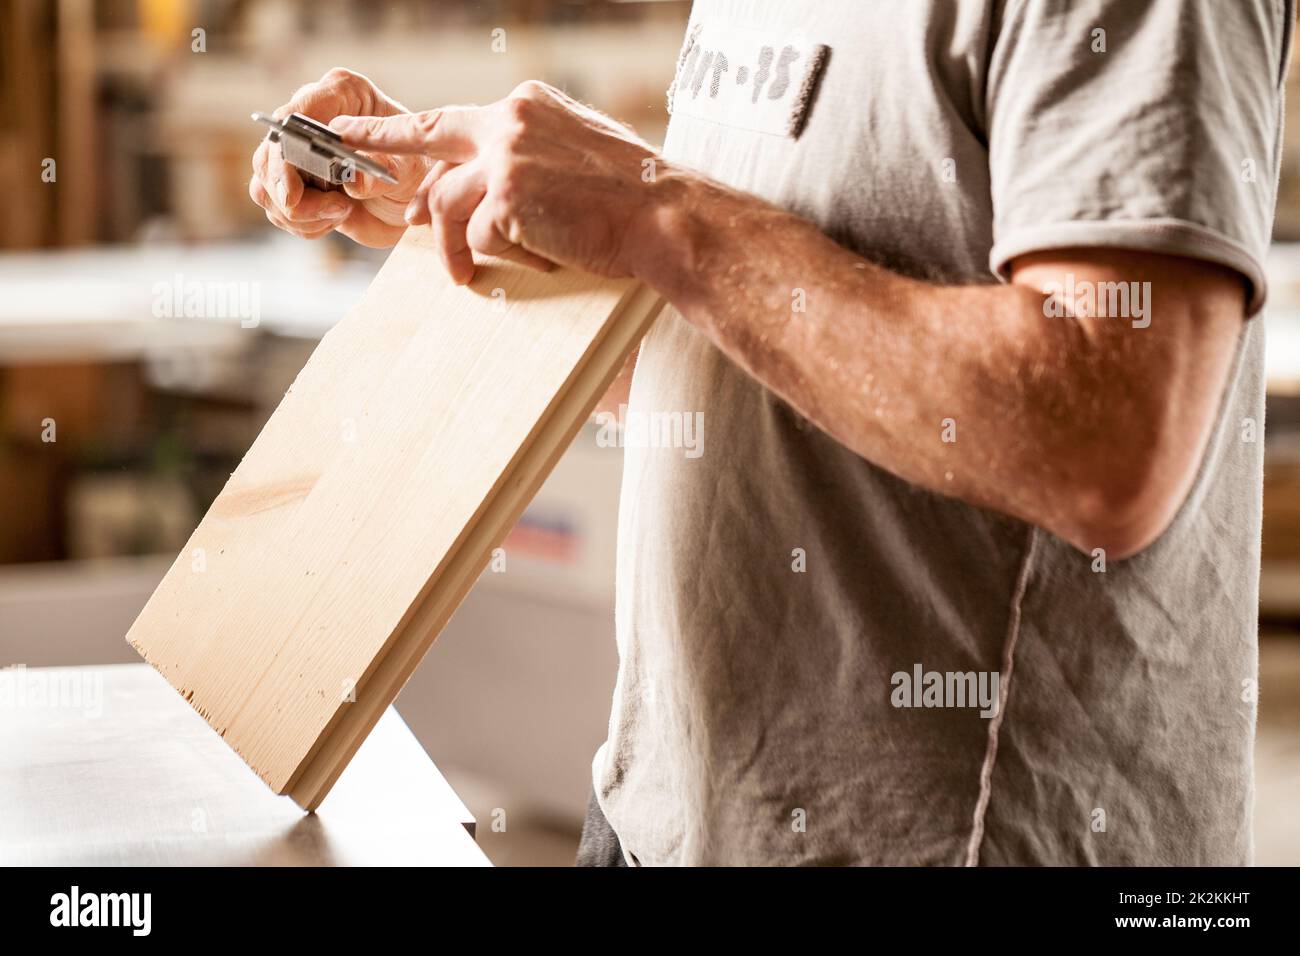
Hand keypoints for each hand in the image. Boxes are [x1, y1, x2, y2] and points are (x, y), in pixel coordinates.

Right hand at [249, 68, 431, 247]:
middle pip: (268, 155)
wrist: (415, 199)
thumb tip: (352, 182)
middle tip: (337, 211)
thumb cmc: (416, 171)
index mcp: (340, 94)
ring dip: (299, 213)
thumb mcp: (411, 169)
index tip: (292, 192)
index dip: (284, 153)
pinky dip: (301, 224)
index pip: (293, 116)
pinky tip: (333, 219)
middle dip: (292, 194)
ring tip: (342, 213)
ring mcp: (296, 149)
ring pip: (265, 185)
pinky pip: (276, 209)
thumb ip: (382, 173)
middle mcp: (310, 116)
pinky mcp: (293, 182)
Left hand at [328, 80, 667, 282]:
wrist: (663, 216)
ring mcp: (505, 158)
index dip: (419, 140)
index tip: (385, 139)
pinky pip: (474, 237)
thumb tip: (489, 180)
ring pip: (442, 201)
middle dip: (380, 144)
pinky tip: (516, 267)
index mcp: (527, 106)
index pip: (456, 120)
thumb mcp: (579, 151)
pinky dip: (492, 258)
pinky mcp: (506, 199)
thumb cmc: (633, 195)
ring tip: (460, 273)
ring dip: (445, 244)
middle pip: (426, 134)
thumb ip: (531, 154)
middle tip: (349, 153)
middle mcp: (510, 121)